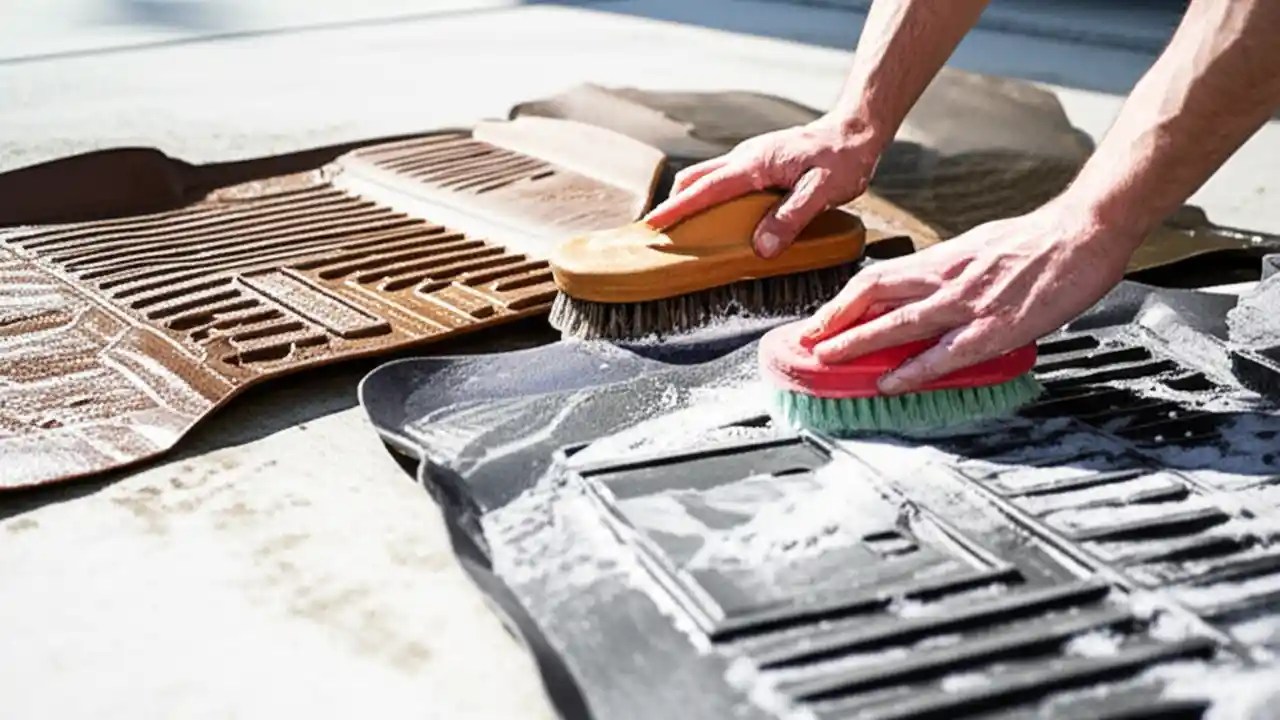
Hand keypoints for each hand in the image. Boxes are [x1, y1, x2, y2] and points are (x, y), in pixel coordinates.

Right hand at [643, 117, 880, 258]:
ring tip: (682, 225)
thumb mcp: (822, 192)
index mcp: (756, 164)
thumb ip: (791, 218)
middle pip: (696, 178)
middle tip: (661, 229)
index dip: (678, 208)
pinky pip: (723, 178)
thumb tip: (761, 247)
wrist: (854, 130)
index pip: (707, 188)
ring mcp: (751, 157)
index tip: (653, 223)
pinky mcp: (759, 161)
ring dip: (690, 197)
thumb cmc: (843, 159)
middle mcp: (746, 156)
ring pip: (707, 175)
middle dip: (675, 202)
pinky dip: (709, 194)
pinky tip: (717, 213)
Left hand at [801, 200, 1140, 393]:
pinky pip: (945, 353)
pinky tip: (891, 382)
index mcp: (942, 259)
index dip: (842, 301)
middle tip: (806, 342)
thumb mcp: (980, 247)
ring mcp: (968, 304)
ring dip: (858, 343)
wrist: (1083, 231)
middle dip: (835, 323)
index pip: (877, 278)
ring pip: (898, 324)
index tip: (820, 319)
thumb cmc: (1039, 240)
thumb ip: (949, 271)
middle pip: (875, 298)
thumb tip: (927, 287)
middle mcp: (946, 279)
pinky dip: (913, 370)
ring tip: (827, 360)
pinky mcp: (995, 327)